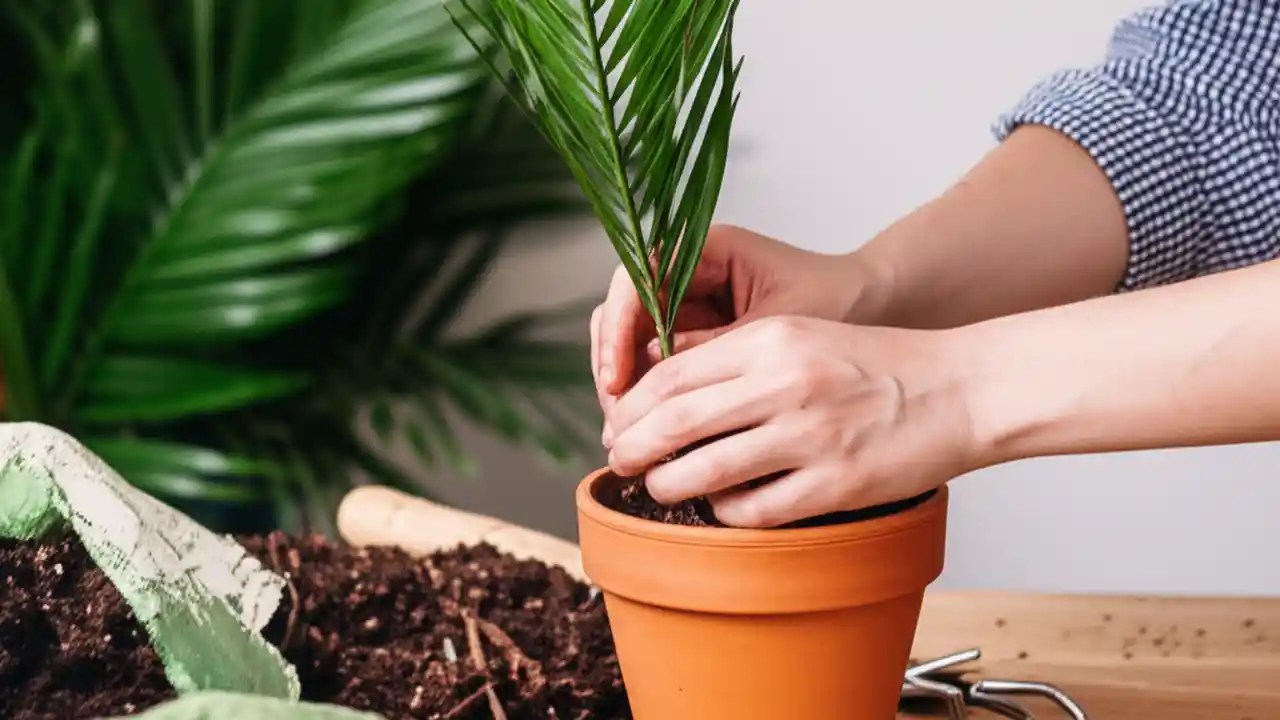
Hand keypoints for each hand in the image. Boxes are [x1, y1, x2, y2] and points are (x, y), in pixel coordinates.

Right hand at [590, 225, 883, 427]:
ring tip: (629, 436)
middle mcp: (688, 272)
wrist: (875, 308)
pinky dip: (652, 398)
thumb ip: (716, 344)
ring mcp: (689, 305)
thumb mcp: (778, 327)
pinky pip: (658, 365)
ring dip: (626, 387)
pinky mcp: (697, 337)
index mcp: (705, 249)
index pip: (635, 279)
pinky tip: (655, 435)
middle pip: (622, 313)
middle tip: (617, 419)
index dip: (618, 329)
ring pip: (632, 341)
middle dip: (613, 365)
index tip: (618, 378)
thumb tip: (655, 375)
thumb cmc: (837, 302)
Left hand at [603, 316, 974, 527]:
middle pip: (675, 422)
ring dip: (668, 486)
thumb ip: (737, 359)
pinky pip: (753, 510)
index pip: (673, 372)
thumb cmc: (876, 364)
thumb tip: (666, 397)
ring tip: (660, 488)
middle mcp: (785, 384)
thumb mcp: (801, 336)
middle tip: (620, 461)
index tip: (621, 423)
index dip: (633, 405)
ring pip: (704, 472)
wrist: (960, 389)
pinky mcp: (835, 485)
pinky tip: (723, 506)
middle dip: (633, 448)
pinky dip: (725, 512)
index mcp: (771, 341)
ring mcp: (810, 437)